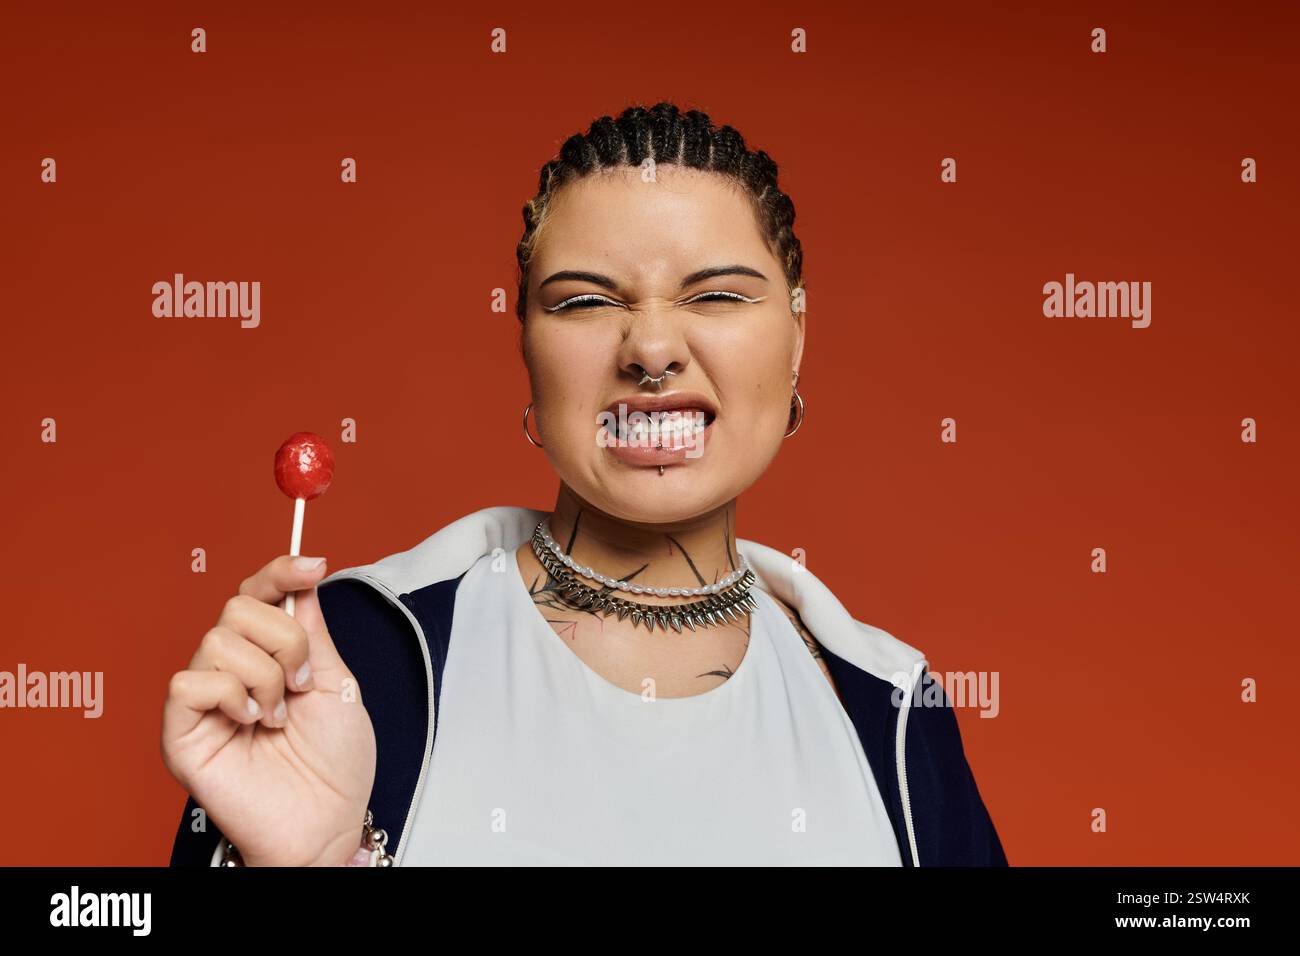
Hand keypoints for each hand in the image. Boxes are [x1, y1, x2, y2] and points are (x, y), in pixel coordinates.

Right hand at [161, 555, 376, 865]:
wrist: (328, 821)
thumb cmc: (335, 766)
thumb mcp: (338, 683)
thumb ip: (314, 633)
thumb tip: (302, 582)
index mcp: (267, 656)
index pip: (257, 595)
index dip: (279, 571)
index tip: (313, 563)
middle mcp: (231, 672)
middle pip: (237, 607)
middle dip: (285, 640)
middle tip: (301, 683)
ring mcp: (204, 701)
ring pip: (218, 641)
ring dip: (266, 676)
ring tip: (279, 715)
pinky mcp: (180, 732)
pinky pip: (189, 683)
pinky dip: (231, 696)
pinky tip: (251, 722)